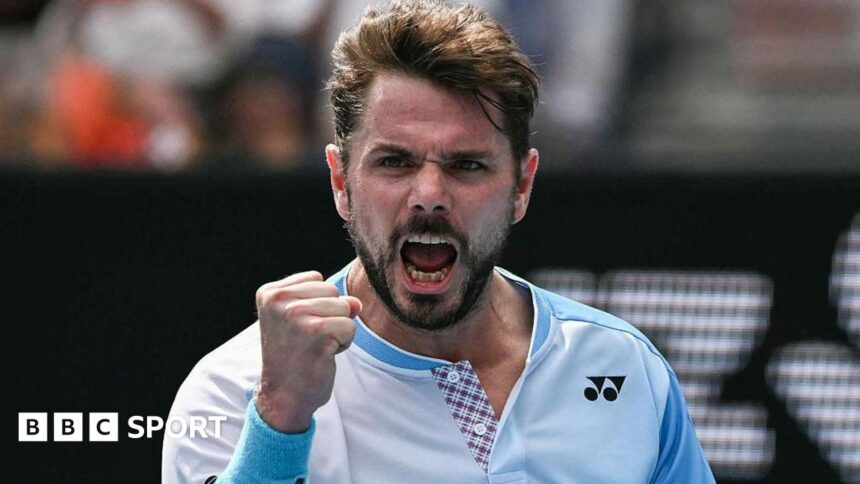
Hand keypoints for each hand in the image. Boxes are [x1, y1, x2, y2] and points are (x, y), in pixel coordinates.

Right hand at [254, 271, 360, 431]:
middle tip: (308, 340)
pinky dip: (343, 343)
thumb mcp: (303, 320)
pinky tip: (323, 355)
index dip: (317, 304)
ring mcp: (296, 315)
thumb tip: (356, 303)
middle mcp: (279, 301)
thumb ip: (328, 301)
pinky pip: (349, 326)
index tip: (298, 328)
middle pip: (332, 291)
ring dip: (338, 330)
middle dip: (330, 316)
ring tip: (315, 346)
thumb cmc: (294, 356)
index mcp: (270, 293)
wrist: (284, 396)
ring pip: (344, 308)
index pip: (317, 279)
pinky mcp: (316, 331)